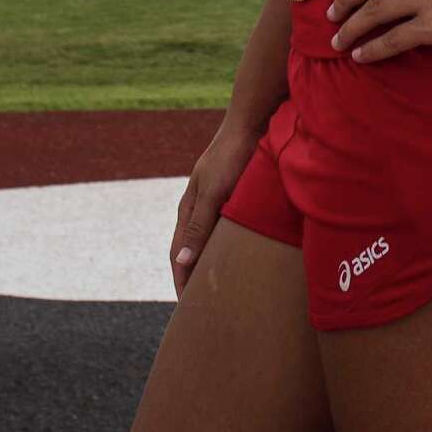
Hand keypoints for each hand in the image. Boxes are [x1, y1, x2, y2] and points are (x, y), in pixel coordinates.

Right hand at [169, 118, 261, 298]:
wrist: (253, 122)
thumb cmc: (232, 156)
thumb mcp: (213, 192)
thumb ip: (198, 225)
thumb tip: (183, 262)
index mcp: (188, 209)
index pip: (179, 256)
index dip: (182, 282)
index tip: (187, 309)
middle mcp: (201, 207)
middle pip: (193, 251)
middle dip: (196, 277)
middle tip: (204, 307)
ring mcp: (218, 202)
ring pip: (212, 242)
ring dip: (214, 263)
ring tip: (224, 288)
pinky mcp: (236, 197)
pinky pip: (229, 230)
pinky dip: (231, 247)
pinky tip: (243, 257)